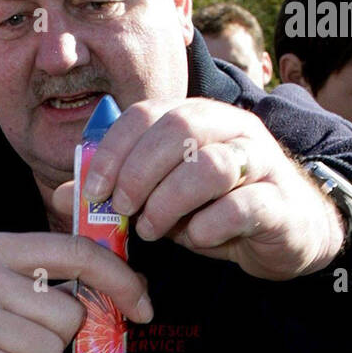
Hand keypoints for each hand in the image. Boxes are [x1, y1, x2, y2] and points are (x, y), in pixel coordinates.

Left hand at [53, 98, 345, 280]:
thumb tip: (62, 196)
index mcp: (196, 117)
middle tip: (121, 208)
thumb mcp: (159, 198)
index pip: (146, 114)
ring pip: (210, 166)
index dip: (113, 150)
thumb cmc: (215, 209)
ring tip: (151, 229)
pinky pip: (242, 206)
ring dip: (169, 202)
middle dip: (138, 172)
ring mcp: (261, 161)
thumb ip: (115, 192)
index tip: (93, 190)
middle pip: (179, 130)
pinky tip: (196, 238)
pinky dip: (209, 226)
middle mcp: (231, 128)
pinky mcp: (280, 201)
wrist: (288, 232)